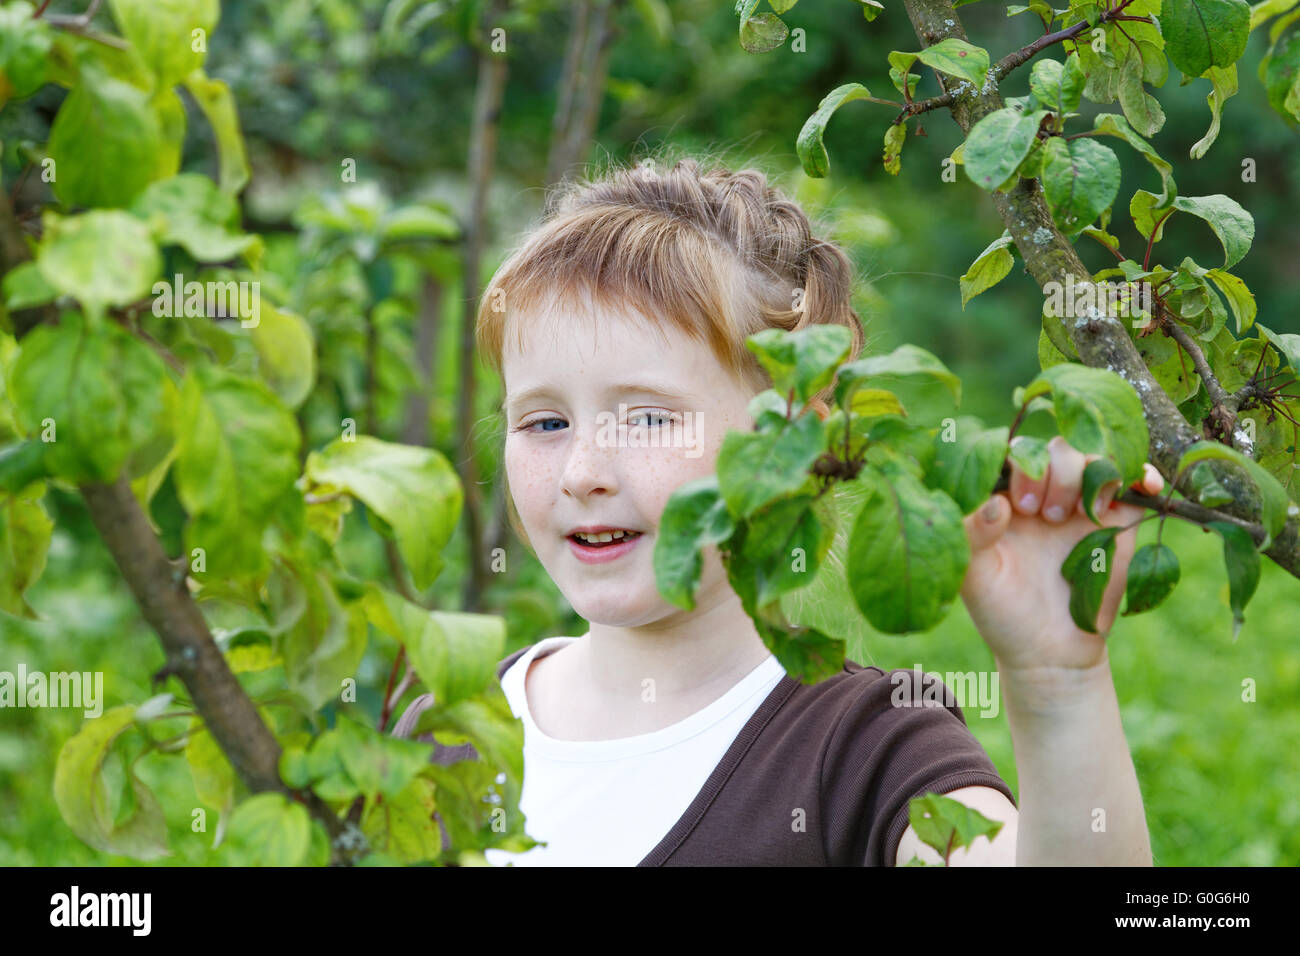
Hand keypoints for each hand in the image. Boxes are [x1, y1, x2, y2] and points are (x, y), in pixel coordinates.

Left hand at [960, 436, 1164, 672]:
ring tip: (1082, 515)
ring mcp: (1082, 505)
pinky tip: (1144, 485)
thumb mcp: (975, 579)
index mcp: (1004, 499)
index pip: (1013, 455)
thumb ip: (973, 536)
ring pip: (1094, 458)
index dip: (1020, 465)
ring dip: (1091, 473)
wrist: (1051, 651)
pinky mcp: (1118, 520)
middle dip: (1055, 472)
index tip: (1020, 504)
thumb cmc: (1004, 613)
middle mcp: (1043, 494)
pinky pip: (1136, 482)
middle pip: (1056, 449)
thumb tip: (995, 501)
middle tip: (1046, 515)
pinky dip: (1142, 473)